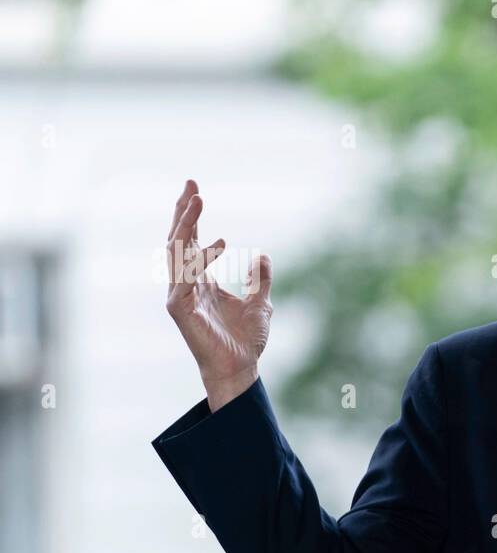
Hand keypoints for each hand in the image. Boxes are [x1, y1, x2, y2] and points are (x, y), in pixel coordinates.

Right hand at [164, 180, 272, 411]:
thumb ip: (259, 279)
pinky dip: (198, 260)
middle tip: (191, 184)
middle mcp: (185, 284)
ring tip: (197, 201)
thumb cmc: (245, 340)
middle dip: (183, 211)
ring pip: (177, 252)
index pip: (189, 241)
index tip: (194, 189)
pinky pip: (186, 278)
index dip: (190, 215)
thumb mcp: (261, 303)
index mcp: (199, 280)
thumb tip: (263, 256)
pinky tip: (218, 243)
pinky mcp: (180, 309)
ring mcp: (180, 295)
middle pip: (178, 239)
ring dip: (186, 225)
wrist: (241, 368)